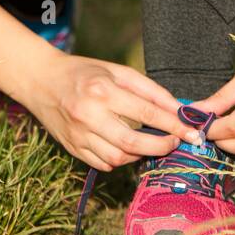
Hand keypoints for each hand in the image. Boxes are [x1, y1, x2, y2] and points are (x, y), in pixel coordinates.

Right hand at [27, 54, 197, 171]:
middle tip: (176, 144)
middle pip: (133, 142)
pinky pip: (103, 164)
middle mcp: (88, 115)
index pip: (146, 113)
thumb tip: (178, 110)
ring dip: (141, 154)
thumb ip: (149, 90)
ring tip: (151, 143)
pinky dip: (121, 159)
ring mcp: (78, 135)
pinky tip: (127, 148)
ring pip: (119, 158)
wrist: (41, 81)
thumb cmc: (84, 72)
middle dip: (161, 146)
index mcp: (102, 90)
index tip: (192, 132)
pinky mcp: (72, 148)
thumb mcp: (117, 71)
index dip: (174, 125)